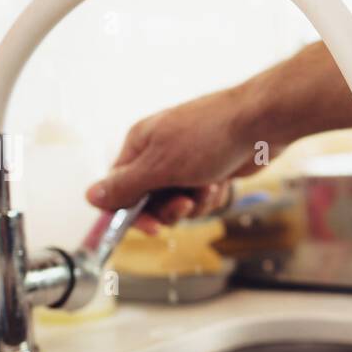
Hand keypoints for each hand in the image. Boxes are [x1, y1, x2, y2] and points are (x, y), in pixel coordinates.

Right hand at [85, 89, 268, 234]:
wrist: (260, 124)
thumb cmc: (211, 135)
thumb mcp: (161, 166)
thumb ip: (125, 185)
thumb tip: (91, 196)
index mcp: (139, 146)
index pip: (120, 191)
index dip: (133, 214)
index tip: (151, 227)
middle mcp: (158, 153)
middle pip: (150, 202)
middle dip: (171, 209)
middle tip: (186, 202)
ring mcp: (184, 162)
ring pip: (178, 203)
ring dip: (195, 203)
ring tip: (208, 184)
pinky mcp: (208, 171)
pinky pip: (200, 199)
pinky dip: (211, 196)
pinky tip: (222, 181)